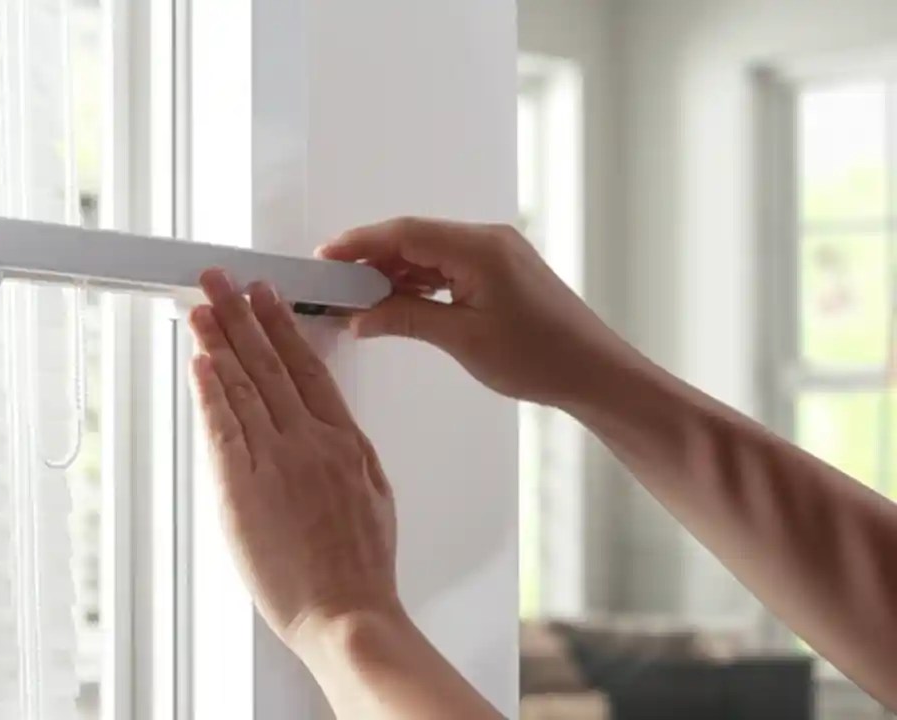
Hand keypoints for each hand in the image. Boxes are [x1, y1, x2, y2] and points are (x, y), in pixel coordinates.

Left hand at [188, 268, 400, 651]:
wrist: (348, 612)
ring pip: (242, 387)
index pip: (307, 366)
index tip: (267, 296)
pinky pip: (222, 427)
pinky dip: (209, 390)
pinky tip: (199, 363)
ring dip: (218, 341)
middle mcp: (309, 441)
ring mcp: (276, 462)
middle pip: (269, 363)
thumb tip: (331, 426)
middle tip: (221, 280)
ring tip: (201, 308)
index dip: (282, 325)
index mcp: (344, 440)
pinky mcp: (243, 488)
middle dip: (241, 314)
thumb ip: (348, 450)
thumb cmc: (361, 567)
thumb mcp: (374, 492)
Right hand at [319, 218, 644, 407]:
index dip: (360, 243)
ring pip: (429, 252)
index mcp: (480, 248)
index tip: (325, 255)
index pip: (405, 233)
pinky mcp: (500, 270)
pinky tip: (397, 300)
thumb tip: (360, 317)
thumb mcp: (463, 339)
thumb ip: (405, 319)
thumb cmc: (541, 357)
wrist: (596, 372)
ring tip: (358, 297)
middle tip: (333, 281)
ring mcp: (496, 253)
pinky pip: (448, 265)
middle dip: (371, 258)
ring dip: (393, 271)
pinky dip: (419, 280)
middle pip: (414, 238)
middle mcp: (488, 240)